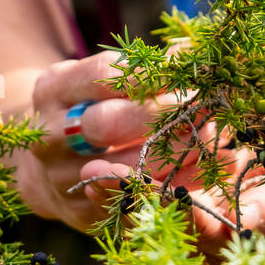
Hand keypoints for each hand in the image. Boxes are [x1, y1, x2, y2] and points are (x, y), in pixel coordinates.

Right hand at [13, 49, 264, 252]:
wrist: (49, 160)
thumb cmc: (92, 106)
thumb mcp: (105, 77)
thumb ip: (146, 66)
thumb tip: (190, 49)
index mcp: (54, 89)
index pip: (105, 74)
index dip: (155, 72)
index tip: (197, 71)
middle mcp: (48, 134)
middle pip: (109, 122)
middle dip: (165, 115)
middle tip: (208, 109)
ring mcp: (59, 177)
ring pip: (121, 168)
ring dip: (174, 156)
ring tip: (215, 144)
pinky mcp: (78, 214)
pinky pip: (129, 204)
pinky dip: (169, 191)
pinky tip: (201, 180)